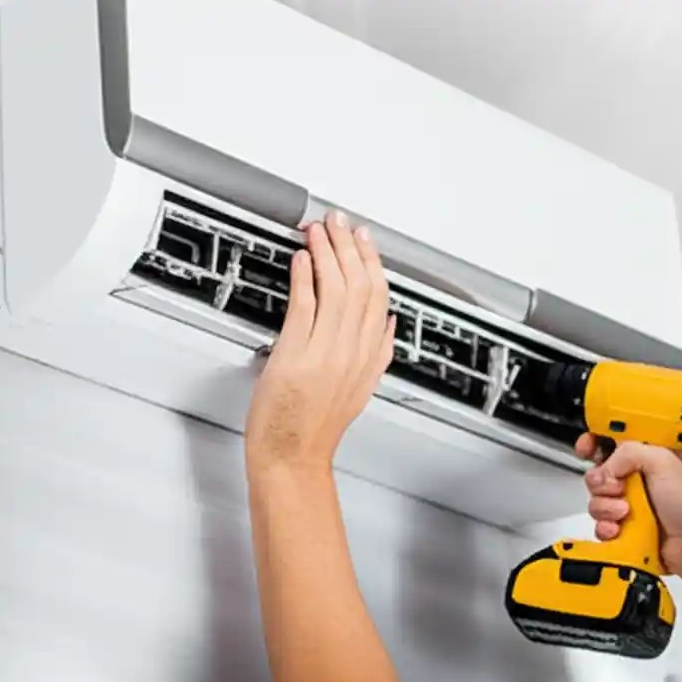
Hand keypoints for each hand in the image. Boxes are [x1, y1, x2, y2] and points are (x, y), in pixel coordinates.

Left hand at [244, 210, 396, 472]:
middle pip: (360, 286)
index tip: (363, 240)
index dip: (372, 262)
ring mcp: (326, 353)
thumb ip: (378, 354)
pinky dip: (304, 277)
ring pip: (336, 290)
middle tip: (338, 223)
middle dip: (349, 247)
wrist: (292, 458)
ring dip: (327, 253)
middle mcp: (352, 352)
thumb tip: (388, 325)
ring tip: (317, 232)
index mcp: (371, 358)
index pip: (380, 297)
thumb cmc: (315, 428)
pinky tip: (301, 260)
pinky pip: (305, 306)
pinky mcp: (296, 355)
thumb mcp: (361, 389)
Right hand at [577, 435, 681, 573]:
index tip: (585, 448)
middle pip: (597, 473)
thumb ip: (627, 452)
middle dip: (600, 482)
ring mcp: (627, 505)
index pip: (611, 441)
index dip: (594, 442)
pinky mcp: (623, 530)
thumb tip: (605, 470)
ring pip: (595, 501)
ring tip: (625, 514)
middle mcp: (634, 478)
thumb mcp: (661, 461)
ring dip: (605, 507)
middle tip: (618, 489)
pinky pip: (599, 525)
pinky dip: (605, 528)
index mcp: (645, 456)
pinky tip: (618, 531)